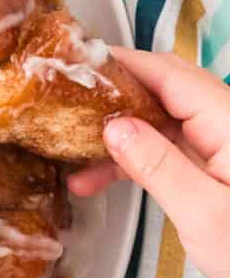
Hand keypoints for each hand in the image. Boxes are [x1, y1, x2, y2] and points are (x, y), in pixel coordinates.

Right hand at [68, 48, 229, 277]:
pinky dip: (132, 159)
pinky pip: (167, 149)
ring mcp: (221, 147)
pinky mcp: (214, 170)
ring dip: (117, 132)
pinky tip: (92, 179)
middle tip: (64, 100)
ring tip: (68, 151)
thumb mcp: (203, 213)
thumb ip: (158, 165)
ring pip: (161, 119)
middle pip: (165, 89)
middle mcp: (227, 124)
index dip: (124, 64)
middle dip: (115, 93)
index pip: (171, 74)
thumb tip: (113, 126)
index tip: (75, 65)